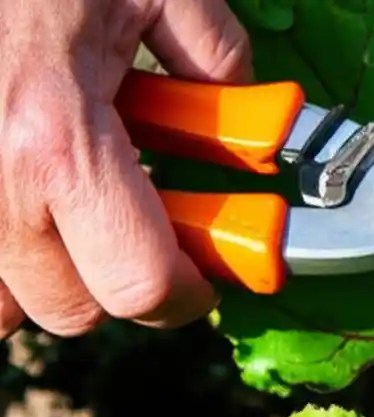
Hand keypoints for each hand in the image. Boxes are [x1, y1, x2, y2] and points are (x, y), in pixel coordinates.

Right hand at [0, 0, 251, 339]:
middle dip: (123, 284)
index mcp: (55, 144)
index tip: (207, 279)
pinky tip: (32, 199)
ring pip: (4, 303)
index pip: (138, 284)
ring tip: (78, 215)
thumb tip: (253, 116)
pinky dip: (5, 253)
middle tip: (148, 239)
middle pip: (71, 309)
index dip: (188, 293)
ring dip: (50, 275)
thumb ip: (212, 55)